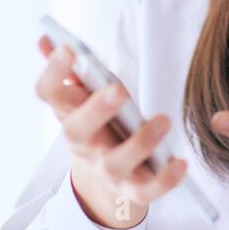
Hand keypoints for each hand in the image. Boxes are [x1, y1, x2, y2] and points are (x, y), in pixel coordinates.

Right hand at [35, 35, 186, 228]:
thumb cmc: (100, 127)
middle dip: (96, 109)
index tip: (69, 48)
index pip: (50, 94)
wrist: (106, 181)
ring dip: (140, 142)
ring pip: (115, 163)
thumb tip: (48, 39)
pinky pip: (147, 190)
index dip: (54, 72)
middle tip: (118, 90)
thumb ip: (71, 71)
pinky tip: (180, 163)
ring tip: (163, 120)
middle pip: (78, 130)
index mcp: (69, 115)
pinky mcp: (132, 189)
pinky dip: (164, 179)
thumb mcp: (85, 99)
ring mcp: (106, 170)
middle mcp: (84, 144)